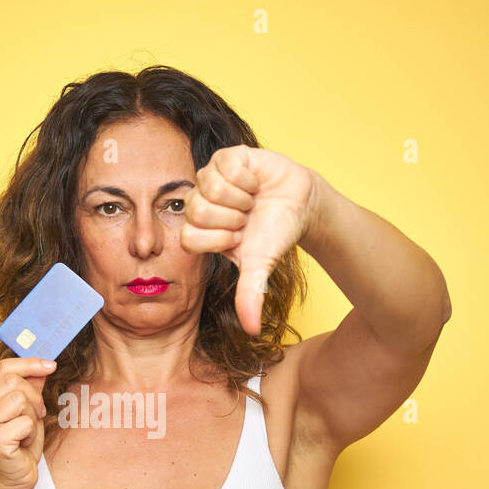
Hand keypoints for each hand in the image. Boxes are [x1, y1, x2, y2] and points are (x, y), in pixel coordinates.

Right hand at [0, 357, 54, 488]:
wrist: (11, 482)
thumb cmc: (18, 447)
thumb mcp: (26, 412)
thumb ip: (30, 389)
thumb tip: (41, 368)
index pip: (3, 369)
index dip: (29, 364)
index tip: (50, 365)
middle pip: (14, 382)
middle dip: (34, 398)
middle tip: (37, 416)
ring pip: (21, 400)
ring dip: (32, 418)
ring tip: (24, 433)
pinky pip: (26, 422)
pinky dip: (31, 434)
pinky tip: (21, 445)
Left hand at [180, 146, 316, 334]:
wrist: (301, 204)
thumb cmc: (275, 234)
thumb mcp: (261, 266)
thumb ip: (251, 295)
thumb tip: (253, 330)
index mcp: (200, 231)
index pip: (187, 238)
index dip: (218, 239)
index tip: (239, 238)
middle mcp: (199, 204)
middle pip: (197, 211)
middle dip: (231, 218)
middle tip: (247, 218)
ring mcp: (210, 178)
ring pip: (210, 187)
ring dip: (240, 198)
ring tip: (251, 201)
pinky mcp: (225, 158)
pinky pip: (225, 166)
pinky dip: (247, 178)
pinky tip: (254, 183)